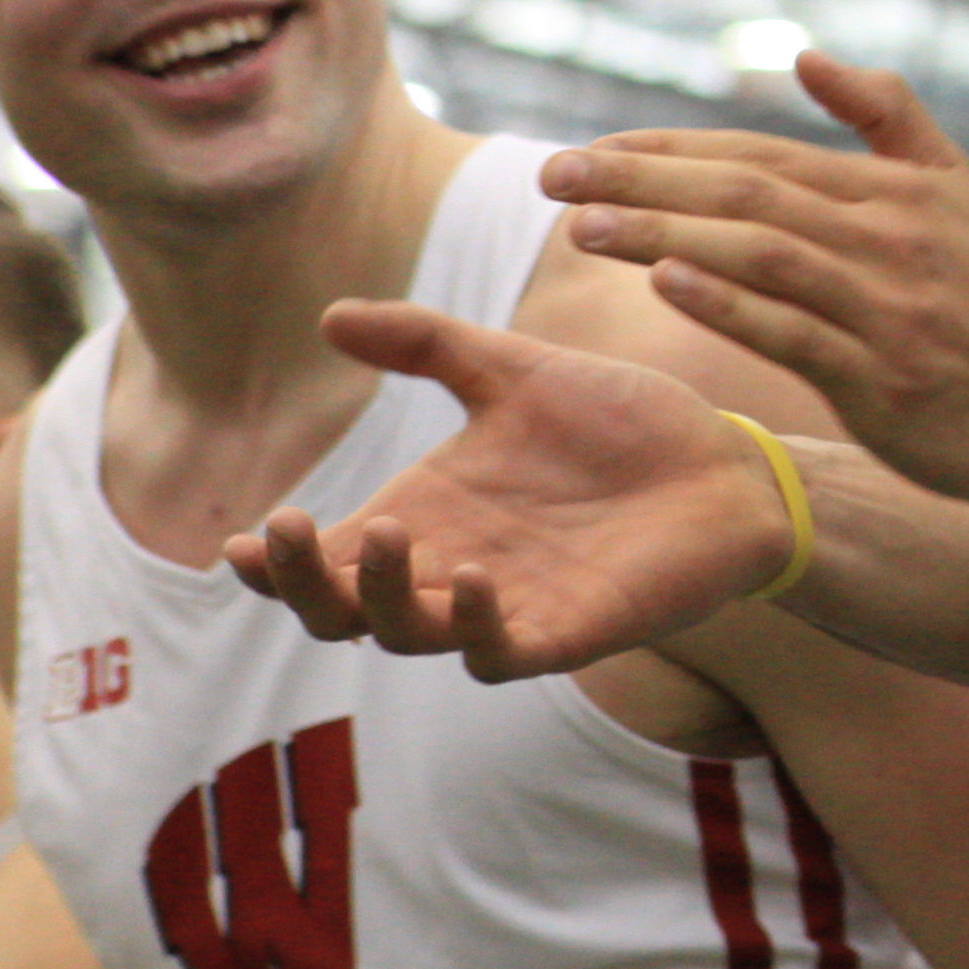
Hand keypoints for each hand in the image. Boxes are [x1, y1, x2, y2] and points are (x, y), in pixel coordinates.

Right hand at [223, 301, 784, 678]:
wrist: (727, 463)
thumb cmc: (622, 424)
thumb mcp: (516, 371)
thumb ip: (428, 345)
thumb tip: (330, 314)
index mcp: (428, 516)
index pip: (323, 558)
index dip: (274, 563)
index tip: (241, 538)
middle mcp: (450, 570)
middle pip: (341, 611)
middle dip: (300, 583)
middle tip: (283, 532)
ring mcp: (505, 608)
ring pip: (408, 636)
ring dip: (379, 594)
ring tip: (382, 531)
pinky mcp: (567, 632)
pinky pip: (499, 654)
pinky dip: (474, 627)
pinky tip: (471, 577)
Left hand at [546, 53, 968, 502]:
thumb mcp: (950, 187)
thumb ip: (885, 115)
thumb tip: (808, 55)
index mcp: (894, 190)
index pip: (764, 153)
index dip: (674, 147)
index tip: (591, 149)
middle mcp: (885, 237)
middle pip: (749, 192)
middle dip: (644, 179)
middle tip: (554, 174)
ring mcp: (880, 305)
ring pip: (758, 254)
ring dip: (665, 234)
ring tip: (582, 227)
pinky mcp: (875, 374)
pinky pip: (789, 329)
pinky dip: (725, 303)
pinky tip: (664, 283)